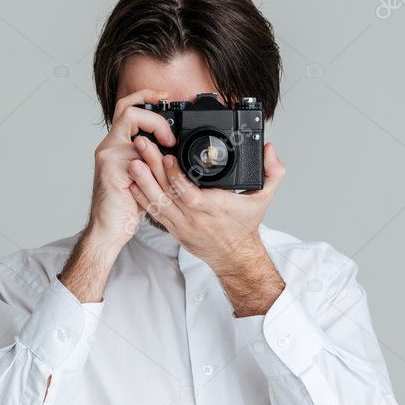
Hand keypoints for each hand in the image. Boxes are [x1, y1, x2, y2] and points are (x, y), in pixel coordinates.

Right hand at [86, 89, 175, 248]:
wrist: (110, 229)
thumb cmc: (127, 205)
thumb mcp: (144, 175)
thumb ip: (152, 157)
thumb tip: (175, 147)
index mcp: (116, 144)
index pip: (127, 107)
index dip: (146, 96)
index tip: (166, 97)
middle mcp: (109, 146)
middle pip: (127, 109)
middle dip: (153, 115)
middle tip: (170, 135)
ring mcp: (107, 156)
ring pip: (134, 131)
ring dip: (156, 138)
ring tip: (169, 152)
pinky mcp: (111, 169)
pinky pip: (136, 156)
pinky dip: (152, 162)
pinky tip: (159, 173)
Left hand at [127, 138, 287, 314]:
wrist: (235, 256)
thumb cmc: (244, 225)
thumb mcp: (264, 198)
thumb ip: (272, 172)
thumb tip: (270, 149)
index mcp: (215, 208)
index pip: (190, 193)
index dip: (176, 176)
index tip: (167, 156)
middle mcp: (195, 218)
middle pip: (168, 194)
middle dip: (153, 170)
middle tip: (142, 148)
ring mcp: (182, 225)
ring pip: (157, 203)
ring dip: (143, 182)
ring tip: (132, 162)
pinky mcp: (173, 229)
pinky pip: (154, 213)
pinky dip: (142, 198)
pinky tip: (132, 183)